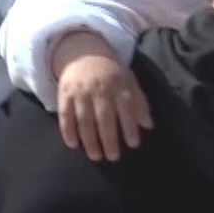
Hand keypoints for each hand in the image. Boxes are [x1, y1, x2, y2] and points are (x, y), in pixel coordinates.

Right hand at [53, 32, 151, 161]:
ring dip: (89, 140)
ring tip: (95, 156)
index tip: (133, 144)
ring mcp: (80, 92)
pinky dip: (67, 130)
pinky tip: (72, 144)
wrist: (83, 55)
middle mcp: (100, 89)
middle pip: (104, 117)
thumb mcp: (130, 83)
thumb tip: (149, 125)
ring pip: (84, 119)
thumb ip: (140, 103)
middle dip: (109, 138)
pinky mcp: (64, 94)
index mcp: (119, 86)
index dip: (130, 126)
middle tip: (113, 157)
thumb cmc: (112, 75)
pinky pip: (65, 114)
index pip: (126, 108)